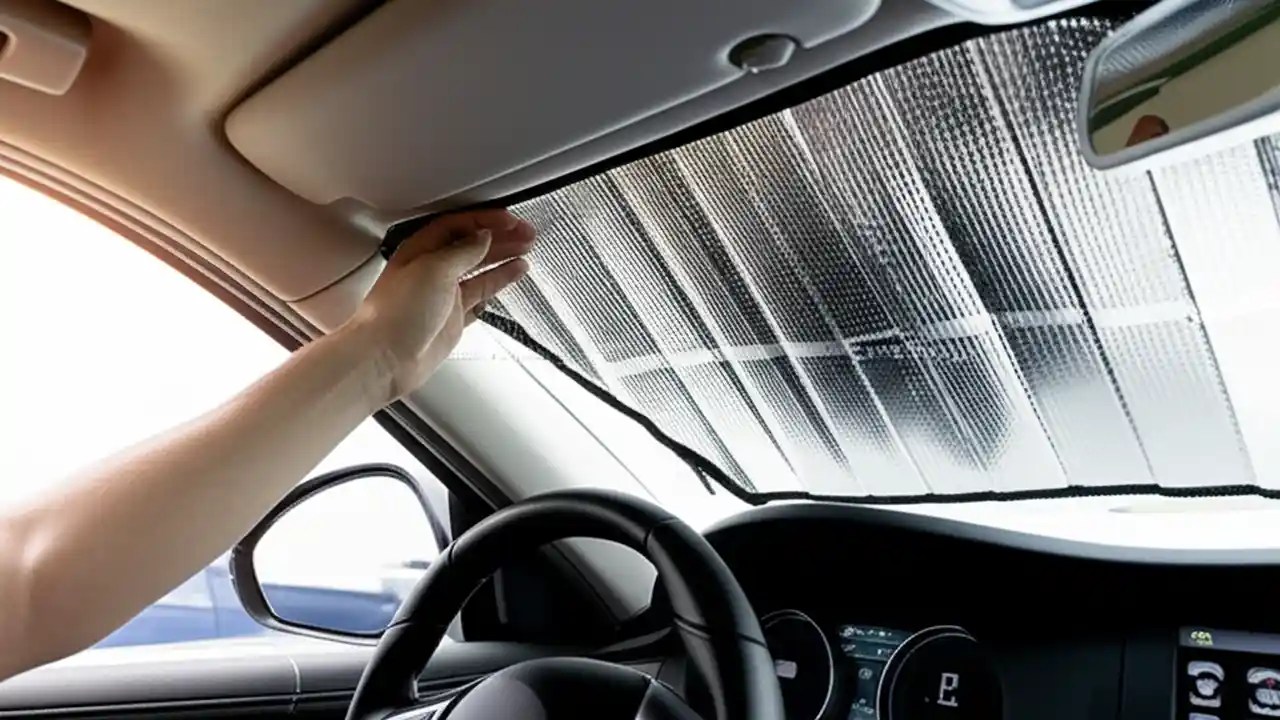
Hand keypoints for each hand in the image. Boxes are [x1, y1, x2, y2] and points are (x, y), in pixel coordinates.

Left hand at [343, 208, 535, 401]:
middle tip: (527, 232)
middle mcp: (432, 269)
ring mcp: (443, 293)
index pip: (459, 225)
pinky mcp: (453, 316)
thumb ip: (463, 251)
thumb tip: (483, 237)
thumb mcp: (434, 270)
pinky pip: (482, 292)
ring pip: (480, 266)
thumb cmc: (395, 314)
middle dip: (500, 235)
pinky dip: (500, 280)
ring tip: (527, 247)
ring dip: (504, 255)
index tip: (511, 220)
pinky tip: (514, 272)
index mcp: (421, 250)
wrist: (386, 358)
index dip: (486, 219)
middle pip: (472, 244)